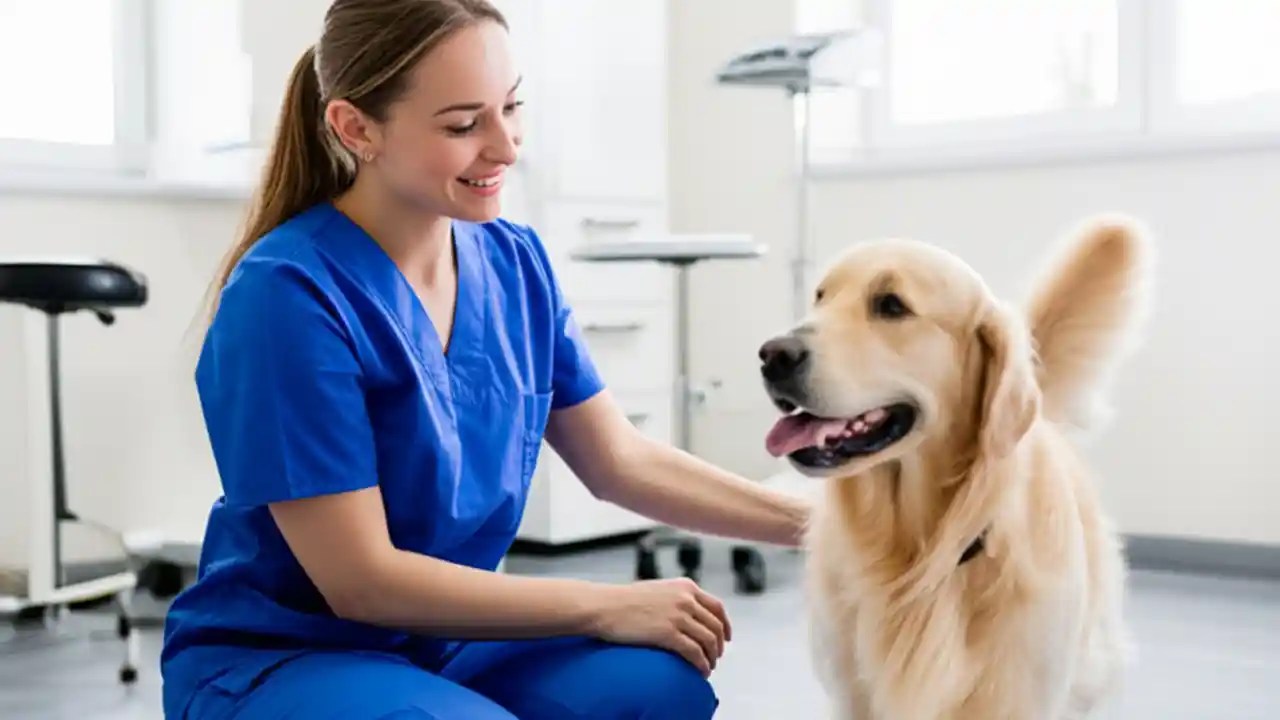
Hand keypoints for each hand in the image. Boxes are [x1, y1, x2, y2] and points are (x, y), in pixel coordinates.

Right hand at [587, 578, 731, 675]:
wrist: (604, 606)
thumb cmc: (623, 601)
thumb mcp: (658, 590)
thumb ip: (676, 597)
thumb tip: (688, 613)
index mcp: (685, 586)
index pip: (717, 607)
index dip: (725, 625)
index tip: (726, 637)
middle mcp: (686, 599)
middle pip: (715, 626)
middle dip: (718, 645)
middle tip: (716, 657)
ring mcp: (678, 616)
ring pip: (708, 641)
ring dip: (712, 657)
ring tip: (708, 667)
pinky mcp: (668, 633)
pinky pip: (694, 653)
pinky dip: (701, 664)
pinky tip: (700, 672)